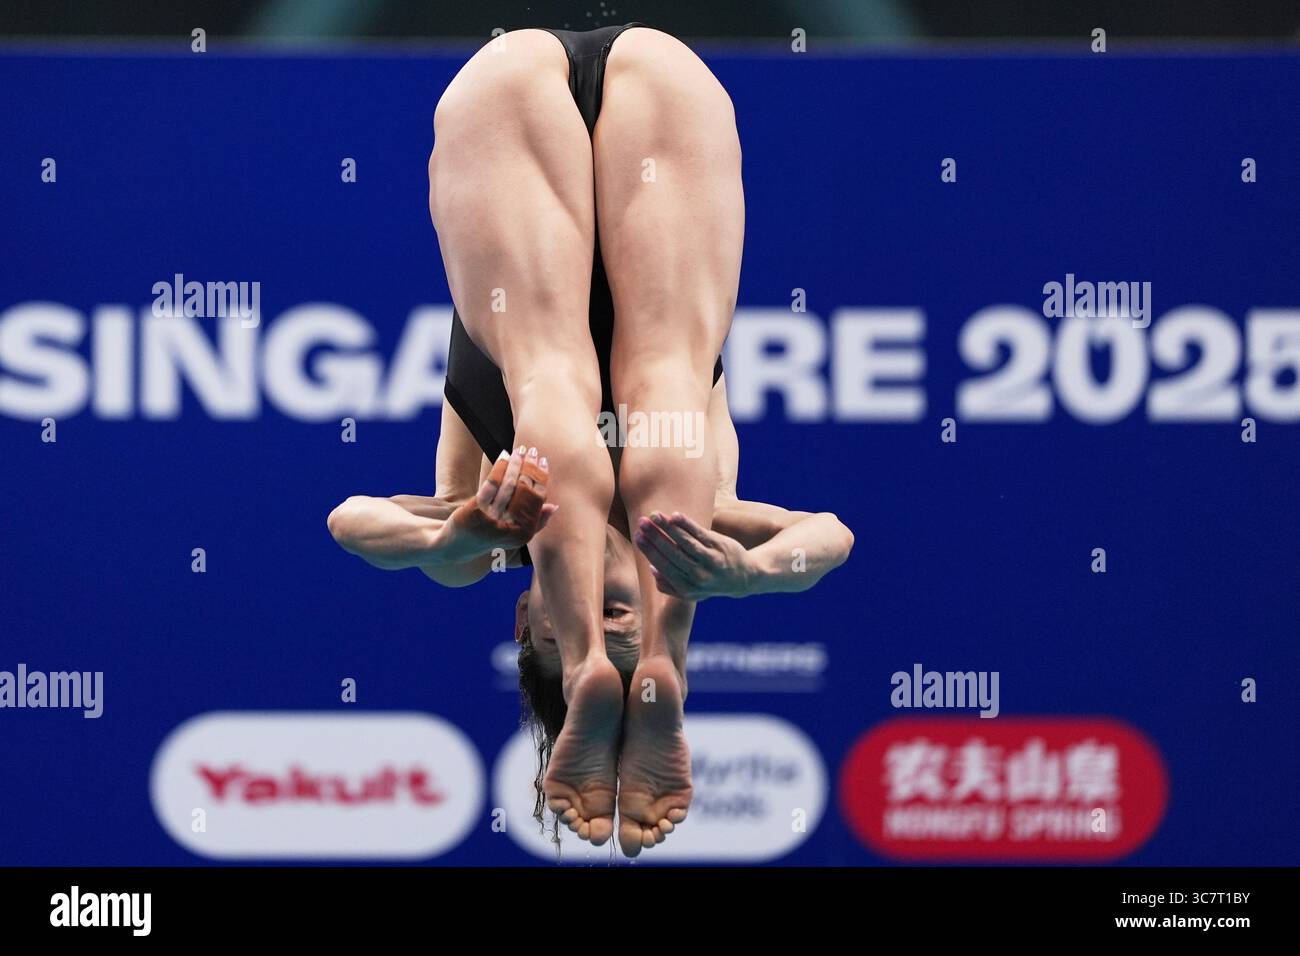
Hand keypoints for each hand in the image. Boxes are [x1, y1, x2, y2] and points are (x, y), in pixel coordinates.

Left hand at [445, 446, 557, 555]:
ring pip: (509, 485)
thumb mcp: (516, 535)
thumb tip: (554, 506)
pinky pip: (491, 485)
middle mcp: (509, 528)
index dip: (542, 479)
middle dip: (530, 468)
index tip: (544, 462)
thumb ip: (537, 523)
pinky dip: (499, 469)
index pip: (538, 500)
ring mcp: (491, 519)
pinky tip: (504, 456)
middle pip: (524, 490)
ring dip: (516, 465)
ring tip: (520, 450)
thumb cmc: (491, 536)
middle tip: (533, 451)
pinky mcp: (475, 510)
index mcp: (523, 533)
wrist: (458, 546)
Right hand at [634, 511, 756, 600]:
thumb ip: (669, 586)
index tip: (637, 536)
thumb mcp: (690, 592)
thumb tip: (653, 569)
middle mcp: (699, 575)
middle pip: (672, 553)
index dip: (649, 550)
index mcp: (687, 588)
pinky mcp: (719, 545)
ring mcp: (710, 560)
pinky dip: (687, 524)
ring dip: (668, 527)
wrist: (743, 578)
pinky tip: (674, 516)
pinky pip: (700, 533)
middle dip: (655, 536)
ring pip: (685, 542)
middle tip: (642, 522)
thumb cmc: (709, 582)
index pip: (663, 566)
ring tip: (654, 515)